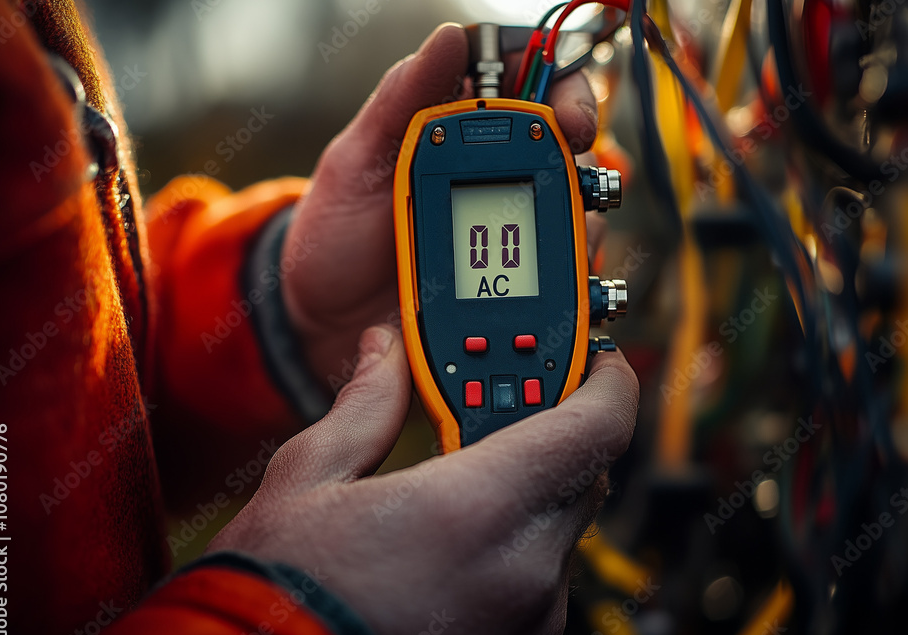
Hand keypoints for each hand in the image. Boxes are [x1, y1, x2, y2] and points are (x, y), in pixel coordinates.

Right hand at [209, 325, 638, 634]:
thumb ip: (368, 404)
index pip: (597, 426)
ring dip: (534, 488)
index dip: (607, 380)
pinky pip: (545, 576)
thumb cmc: (276, 591)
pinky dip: (520, 543)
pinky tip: (460, 537)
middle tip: (499, 409)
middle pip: (584, 470)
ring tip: (465, 474)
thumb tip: (385, 352)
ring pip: (565, 526)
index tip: (592, 357)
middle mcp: (522, 571)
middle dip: (553, 429)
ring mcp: (528, 620)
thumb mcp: (310, 476)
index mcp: (477, 509)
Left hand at [280, 23, 605, 390]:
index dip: (560, 84)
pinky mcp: (513, 275)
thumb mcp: (355, 161)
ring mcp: (504, 224)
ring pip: (576, 202)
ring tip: (563, 240)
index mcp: (453, 125)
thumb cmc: (333, 236)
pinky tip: (555, 279)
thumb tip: (449, 39)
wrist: (326, 322)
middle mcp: (489, 169)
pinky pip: (562, 264)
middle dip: (581, 159)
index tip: (567, 117)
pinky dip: (573, 268)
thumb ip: (400, 99)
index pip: (527, 80)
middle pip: (567, 142)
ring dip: (581, 217)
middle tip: (572, 185)